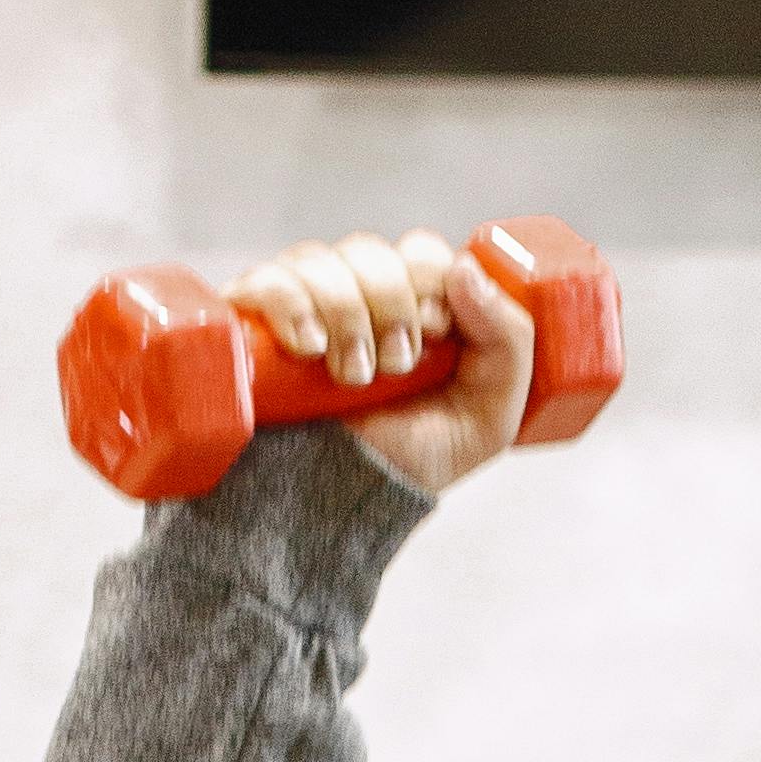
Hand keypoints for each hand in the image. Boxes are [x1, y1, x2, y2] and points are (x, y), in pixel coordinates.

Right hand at [226, 225, 532, 497]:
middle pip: (371, 249)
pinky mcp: (252, 322)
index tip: (435, 334)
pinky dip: (292, 305)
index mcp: (410, 307)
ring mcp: (300, 305)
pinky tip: (308, 349)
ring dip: (347, 314)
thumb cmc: (408, 465)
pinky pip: (267, 280)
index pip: (420, 252)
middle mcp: (354, 295)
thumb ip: (508, 344)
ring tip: (352, 378)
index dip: (430, 280)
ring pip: (321, 261)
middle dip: (391, 304)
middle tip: (395, 366)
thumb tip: (468, 269)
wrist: (339, 512)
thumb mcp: (487, 418)